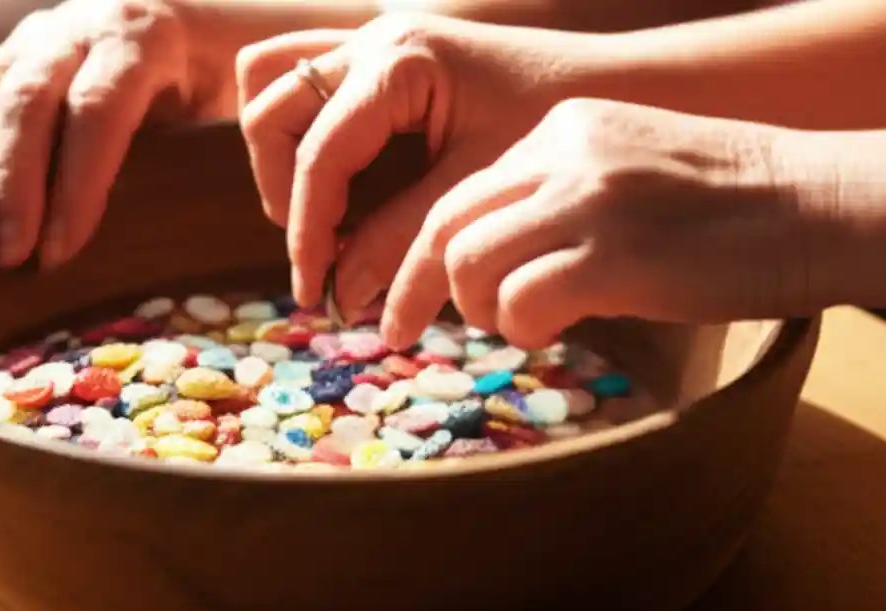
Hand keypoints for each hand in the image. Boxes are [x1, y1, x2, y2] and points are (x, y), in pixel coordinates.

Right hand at [0, 0, 323, 268]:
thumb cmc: (244, 85)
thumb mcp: (250, 101)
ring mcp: (42, 35)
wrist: (224, 28)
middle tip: (8, 257)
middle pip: (30, 96)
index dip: (77, 182)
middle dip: (14, 182)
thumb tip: (251, 221)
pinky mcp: (16, 59)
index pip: (99, 106)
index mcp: (147, 30)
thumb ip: (238, 140)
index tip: (61, 253)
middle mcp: (83, 22)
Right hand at [237, 13, 611, 313]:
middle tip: (318, 252)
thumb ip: (399, 241)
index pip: (317, 155)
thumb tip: (340, 298)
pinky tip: (336, 184)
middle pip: (271, 110)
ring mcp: (372, 39)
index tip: (314, 290)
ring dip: (280, 152)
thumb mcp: (473, 191)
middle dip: (280, 190)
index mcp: (398, 63)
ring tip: (317, 215)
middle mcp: (373, 40)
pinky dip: (301, 129)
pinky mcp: (381, 53)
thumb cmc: (554, 129)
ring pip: (274, 80)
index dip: (307, 232)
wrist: (614, 84)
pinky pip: (305, 78)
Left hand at [385, 98, 836, 348]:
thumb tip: (491, 264)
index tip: (409, 295)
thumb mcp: (625, 176)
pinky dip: (521, 328)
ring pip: (469, 262)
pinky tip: (555, 330)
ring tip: (516, 323)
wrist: (818, 203)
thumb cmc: (728, 207)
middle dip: (417, 285)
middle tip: (406, 330)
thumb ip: (555, 202)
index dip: (425, 252)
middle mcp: (564, 153)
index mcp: (561, 132)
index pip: (461, 192)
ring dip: (478, 309)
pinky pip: (519, 301)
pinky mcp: (614, 254)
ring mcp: (588, 201)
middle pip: (446, 224)